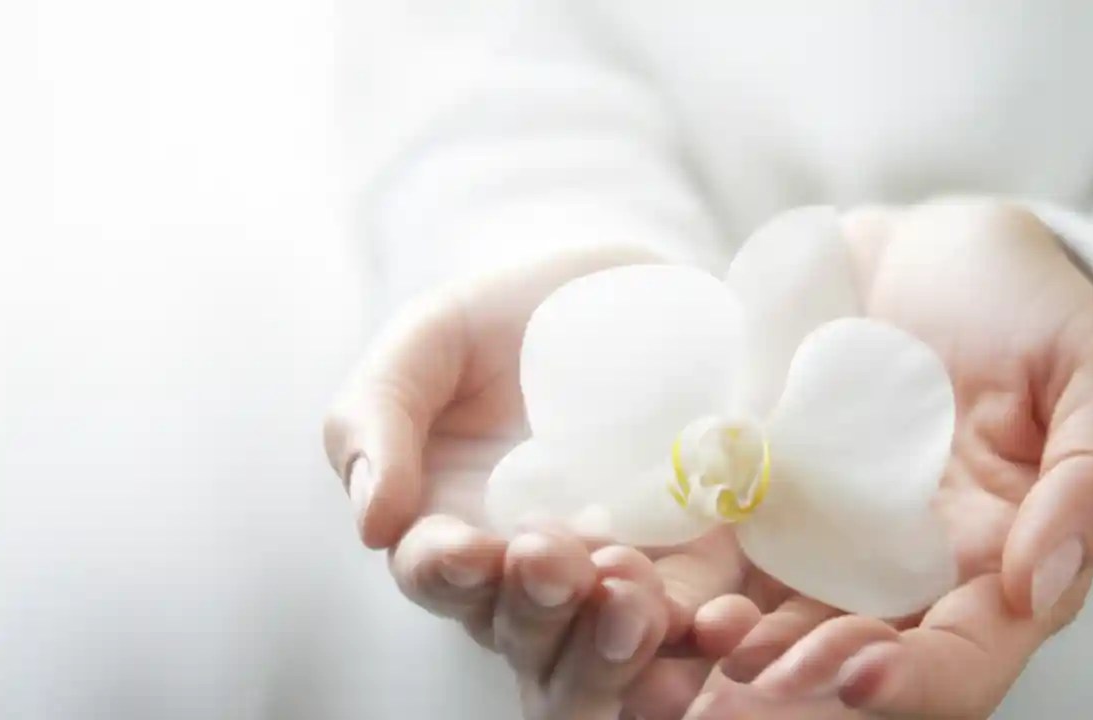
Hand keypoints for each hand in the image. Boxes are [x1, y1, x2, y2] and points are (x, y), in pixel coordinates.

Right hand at [323, 247, 758, 718]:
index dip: (448, 572)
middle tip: (562, 565)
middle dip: (539, 608)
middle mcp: (526, 569)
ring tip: (635, 596)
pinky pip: (692, 621)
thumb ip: (376, 417)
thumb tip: (373, 525)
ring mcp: (608, 572)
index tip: (467, 549)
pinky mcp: (689, 563)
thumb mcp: (430, 341)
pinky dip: (702, 631)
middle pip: (521, 627)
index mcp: (450, 527)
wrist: (629, 287)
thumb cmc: (509, 319)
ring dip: (616, 640)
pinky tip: (720, 619)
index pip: (437, 575)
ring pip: (602, 647)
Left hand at [690, 199, 1092, 717]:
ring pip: (773, 619)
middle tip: (747, 670)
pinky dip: (679, 575)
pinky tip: (637, 576)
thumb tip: (1042, 579)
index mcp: (999, 558)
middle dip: (803, 675)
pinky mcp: (754, 494)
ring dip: (729, 644)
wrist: (915, 241)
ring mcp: (820, 536)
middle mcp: (904, 568)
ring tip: (685, 635)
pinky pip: (713, 549)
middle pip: (855, 656)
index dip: (921, 681)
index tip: (858, 675)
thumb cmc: (1020, 296)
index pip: (967, 654)